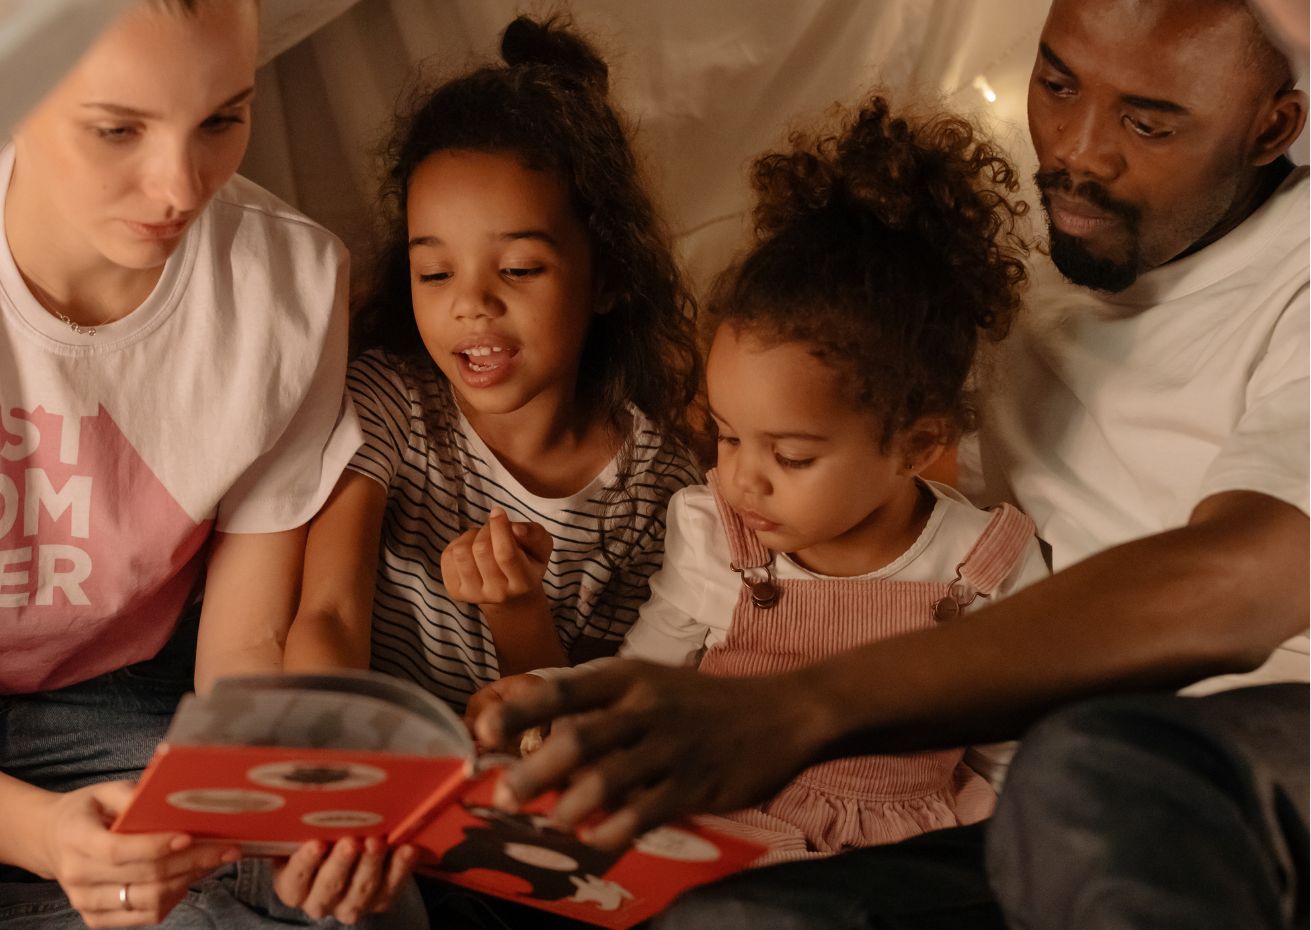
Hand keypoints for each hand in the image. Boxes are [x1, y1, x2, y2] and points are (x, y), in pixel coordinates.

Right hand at [36, 781, 239, 927]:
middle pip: (143, 876)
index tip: (189, 836)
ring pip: (149, 900)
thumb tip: (172, 799)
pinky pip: (145, 916)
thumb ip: (133, 796)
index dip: (155, 846)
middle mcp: (78, 876)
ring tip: (214, 861)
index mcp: (76, 839)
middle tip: (226, 848)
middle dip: (191, 862)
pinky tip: (190, 877)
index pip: (117, 850)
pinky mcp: (97, 918)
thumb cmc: (88, 811)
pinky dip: (174, 898)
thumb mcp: (104, 791)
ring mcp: (86, 902)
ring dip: (189, 880)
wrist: (52, 840)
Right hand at [274, 836, 417, 924]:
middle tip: (351, 842)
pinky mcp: (380, 901)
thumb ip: (300, 827)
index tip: (316, 844)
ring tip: (377, 842)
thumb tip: (304, 800)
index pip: (295, 880)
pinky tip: (406, 849)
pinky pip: (391, 887)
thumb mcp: (302, 835)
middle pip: (329, 888)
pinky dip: (400, 867)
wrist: (346, 852)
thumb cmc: (318, 837)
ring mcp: (351, 905)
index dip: (305, 863)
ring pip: (361, 890)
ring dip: (370, 864)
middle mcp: (320, 901)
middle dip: (341, 864)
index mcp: (293, 887)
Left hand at [441, 509, 552, 605]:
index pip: (505, 554)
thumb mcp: (541, 546)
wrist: (510, 595)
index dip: (499, 527)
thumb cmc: (527, 562)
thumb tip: (515, 529)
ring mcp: (473, 595)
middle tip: (494, 528)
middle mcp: (498, 593)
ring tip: (482, 538)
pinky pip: (447, 556)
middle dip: (486, 529)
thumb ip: (534, 534)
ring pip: (460, 552)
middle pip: (481, 550)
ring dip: (471, 536)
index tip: (498, 511)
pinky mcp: (455, 591)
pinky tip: (471, 549)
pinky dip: (458, 544)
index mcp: (523, 582)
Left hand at [471, 661, 820, 849]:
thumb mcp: (651, 687)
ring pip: (606, 781)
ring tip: (549, 823)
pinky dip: (612, 833)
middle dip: (533, 772)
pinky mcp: (693, 785)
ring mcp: (670, 748)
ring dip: (567, 808)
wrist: (779, 714)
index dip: (519, 709)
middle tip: (503, 796)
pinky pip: (643, 814)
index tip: (482, 731)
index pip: (562, 688)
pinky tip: (596, 843)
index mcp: (628, 678)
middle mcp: (645, 708)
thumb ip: (602, 709)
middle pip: (577, 739)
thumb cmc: (700, 703)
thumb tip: (540, 741)